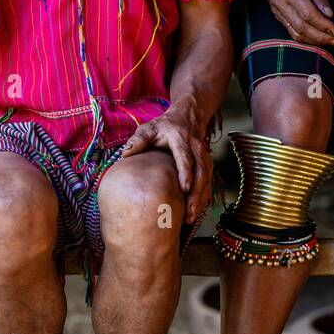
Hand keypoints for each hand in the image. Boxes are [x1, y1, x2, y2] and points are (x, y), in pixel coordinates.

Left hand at [121, 102, 212, 223]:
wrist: (187, 117)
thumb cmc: (164, 126)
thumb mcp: (149, 128)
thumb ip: (138, 140)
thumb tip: (125, 153)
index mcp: (181, 139)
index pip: (185, 157)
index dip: (186, 172)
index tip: (184, 188)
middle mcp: (196, 148)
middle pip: (200, 172)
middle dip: (197, 192)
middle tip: (189, 211)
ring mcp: (204, 156)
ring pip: (206, 178)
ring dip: (201, 198)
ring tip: (191, 216)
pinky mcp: (207, 163)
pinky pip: (209, 181)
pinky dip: (204, 197)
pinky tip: (196, 211)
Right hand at [263, 0, 333, 46]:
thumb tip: (330, 15)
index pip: (308, 14)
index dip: (323, 25)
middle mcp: (281, 3)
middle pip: (302, 27)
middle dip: (321, 36)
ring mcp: (277, 11)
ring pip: (295, 33)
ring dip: (313, 40)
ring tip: (329, 41)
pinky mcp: (277, 15)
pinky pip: (290, 31)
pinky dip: (304, 38)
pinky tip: (316, 39)